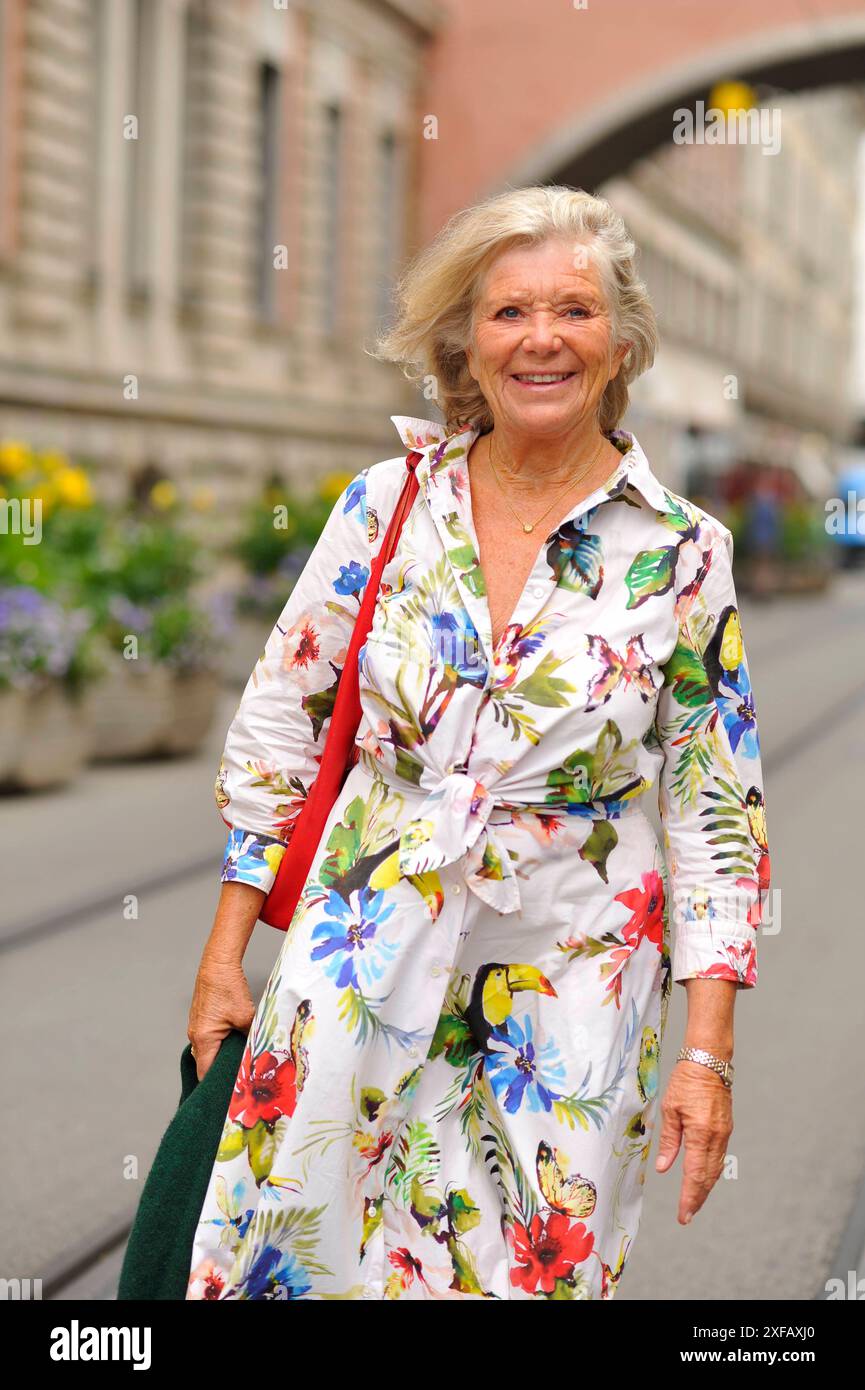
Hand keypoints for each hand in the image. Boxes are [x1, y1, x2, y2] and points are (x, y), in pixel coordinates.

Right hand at [187, 952, 256, 1082]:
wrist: (218, 963)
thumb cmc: (228, 988)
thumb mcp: (246, 1017)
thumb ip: (250, 1038)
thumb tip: (259, 1053)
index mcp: (203, 1039)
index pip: (205, 1074)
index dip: (216, 1086)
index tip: (228, 1095)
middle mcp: (195, 1035)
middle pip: (205, 1064)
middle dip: (220, 1073)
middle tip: (236, 1082)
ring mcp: (196, 1026)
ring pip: (207, 1051)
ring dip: (220, 1057)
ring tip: (237, 1064)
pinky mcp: (200, 1019)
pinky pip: (208, 1039)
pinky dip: (219, 1045)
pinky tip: (233, 1044)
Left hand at [654, 1060, 732, 1223]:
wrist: (709, 1062)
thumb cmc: (685, 1081)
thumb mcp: (670, 1109)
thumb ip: (669, 1141)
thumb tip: (663, 1167)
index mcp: (700, 1133)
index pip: (694, 1174)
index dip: (688, 1197)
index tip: (683, 1215)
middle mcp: (716, 1137)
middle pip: (708, 1177)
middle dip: (697, 1198)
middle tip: (687, 1216)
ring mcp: (724, 1134)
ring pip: (716, 1169)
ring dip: (705, 1188)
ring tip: (693, 1202)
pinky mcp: (726, 1129)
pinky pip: (719, 1158)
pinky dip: (711, 1173)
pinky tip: (704, 1179)